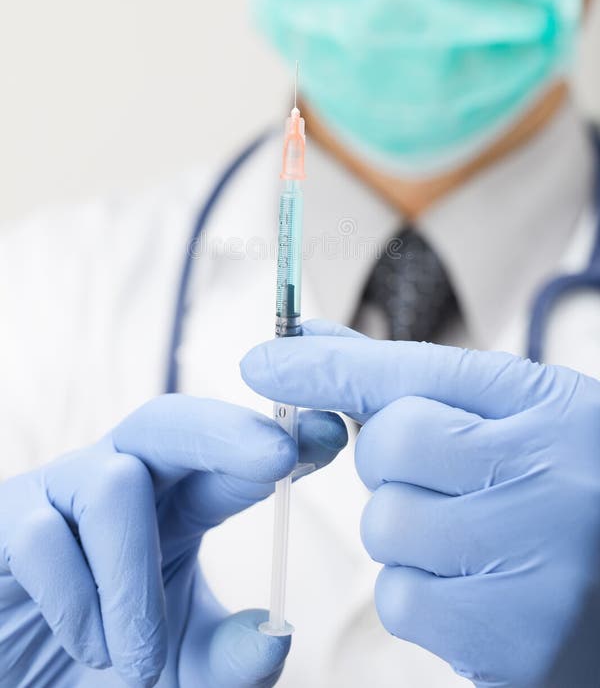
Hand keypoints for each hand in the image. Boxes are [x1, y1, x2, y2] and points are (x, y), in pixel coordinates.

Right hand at [0, 394, 346, 686]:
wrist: (18, 679)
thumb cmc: (106, 656)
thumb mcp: (180, 667)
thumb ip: (228, 659)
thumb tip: (276, 634)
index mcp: (178, 500)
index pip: (234, 457)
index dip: (283, 440)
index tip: (333, 434)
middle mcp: (125, 478)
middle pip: (171, 421)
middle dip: (226, 429)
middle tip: (277, 455)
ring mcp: (64, 493)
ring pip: (115, 484)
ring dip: (134, 580)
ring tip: (138, 660)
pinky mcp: (10, 521)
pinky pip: (46, 537)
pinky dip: (77, 603)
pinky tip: (89, 646)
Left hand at [241, 320, 599, 687]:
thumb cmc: (569, 482)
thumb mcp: (517, 412)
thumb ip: (411, 377)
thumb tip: (305, 342)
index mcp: (552, 411)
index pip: (416, 373)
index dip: (332, 367)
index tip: (263, 359)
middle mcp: (550, 484)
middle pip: (388, 452)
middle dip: (390, 462)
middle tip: (442, 474)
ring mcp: (539, 574)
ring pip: (387, 529)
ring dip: (404, 531)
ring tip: (468, 534)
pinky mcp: (517, 648)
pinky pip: (402, 603)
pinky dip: (418, 591)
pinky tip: (472, 585)